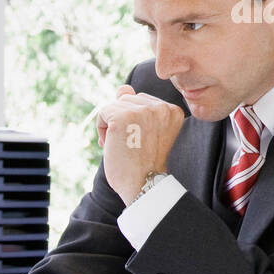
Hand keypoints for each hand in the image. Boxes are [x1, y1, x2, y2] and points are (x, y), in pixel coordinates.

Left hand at [96, 84, 185, 203]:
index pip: (142, 101)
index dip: (134, 121)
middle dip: (122, 120)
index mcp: (172, 110)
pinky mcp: (123, 116)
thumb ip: (137, 107)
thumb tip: (124, 87)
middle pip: (128, 100)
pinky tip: (111, 145)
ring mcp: (142, 110)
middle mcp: (161, 107)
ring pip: (115, 104)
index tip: (139, 142)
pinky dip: (101, 129)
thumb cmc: (145, 163)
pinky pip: (103, 112)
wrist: (144, 185)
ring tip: (121, 145)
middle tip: (128, 145)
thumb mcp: (147, 132)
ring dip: (111, 125)